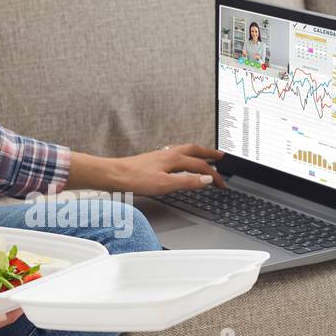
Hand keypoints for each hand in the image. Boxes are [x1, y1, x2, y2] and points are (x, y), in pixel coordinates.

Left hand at [65, 143, 226, 195]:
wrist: (114, 175)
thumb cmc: (135, 180)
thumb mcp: (165, 185)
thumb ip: (187, 182)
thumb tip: (206, 180)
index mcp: (174, 159)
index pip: (201, 167)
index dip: (214, 176)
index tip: (222, 184)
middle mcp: (169, 153)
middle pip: (195, 151)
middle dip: (209, 154)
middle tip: (221, 156)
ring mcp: (160, 155)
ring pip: (185, 150)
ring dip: (198, 152)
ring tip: (205, 155)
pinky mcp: (153, 159)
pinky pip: (176, 153)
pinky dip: (185, 155)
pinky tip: (180, 160)